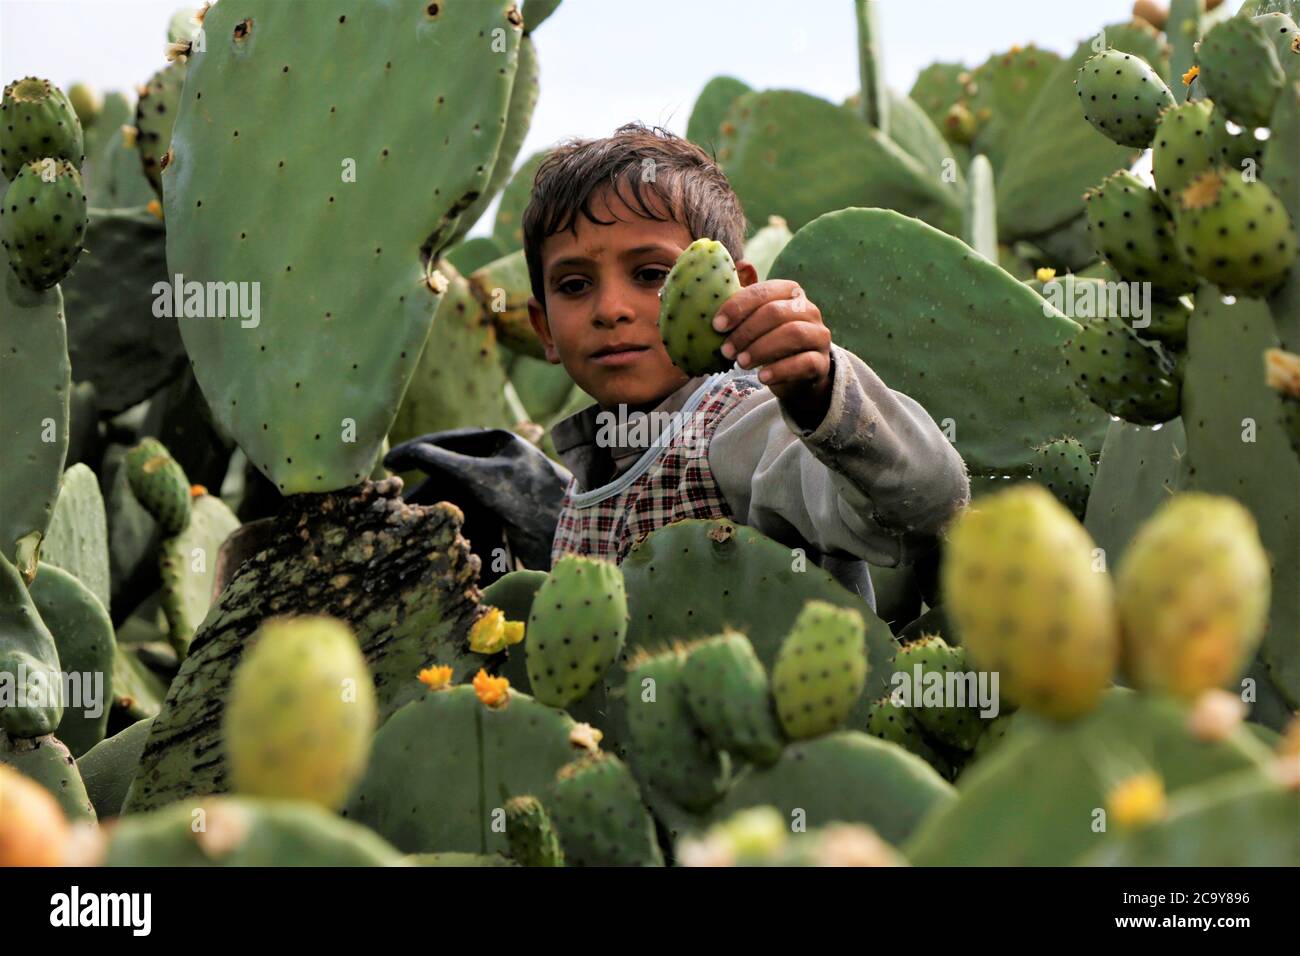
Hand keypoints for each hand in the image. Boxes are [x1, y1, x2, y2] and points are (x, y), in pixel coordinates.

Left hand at [714, 280, 832, 427]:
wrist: (797, 373)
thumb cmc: (770, 338)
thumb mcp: (756, 316)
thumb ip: (746, 294)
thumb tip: (741, 263)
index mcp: (790, 292)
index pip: (763, 292)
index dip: (738, 307)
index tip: (717, 325)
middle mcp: (809, 310)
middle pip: (777, 313)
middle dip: (746, 332)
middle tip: (726, 350)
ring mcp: (819, 336)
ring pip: (793, 334)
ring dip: (762, 349)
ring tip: (741, 363)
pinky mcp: (822, 362)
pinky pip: (804, 362)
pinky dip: (780, 370)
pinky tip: (762, 377)